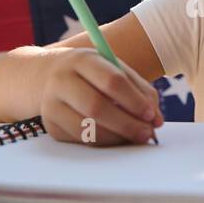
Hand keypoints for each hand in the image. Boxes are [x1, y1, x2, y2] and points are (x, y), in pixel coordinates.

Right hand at [39, 48, 163, 145]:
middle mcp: (61, 80)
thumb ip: (140, 90)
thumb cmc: (92, 73)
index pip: (111, 81)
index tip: (151, 115)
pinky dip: (104, 142)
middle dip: (127, 124)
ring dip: (117, 138)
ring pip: (87, 129)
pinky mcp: (51, 126)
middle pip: (96, 107)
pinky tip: (116, 138)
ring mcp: (51, 105)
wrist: (47, 77)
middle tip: (147, 134)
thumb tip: (156, 120)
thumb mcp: (114, 69)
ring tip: (135, 137)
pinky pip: (81, 140)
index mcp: (82, 60)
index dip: (134, 101)